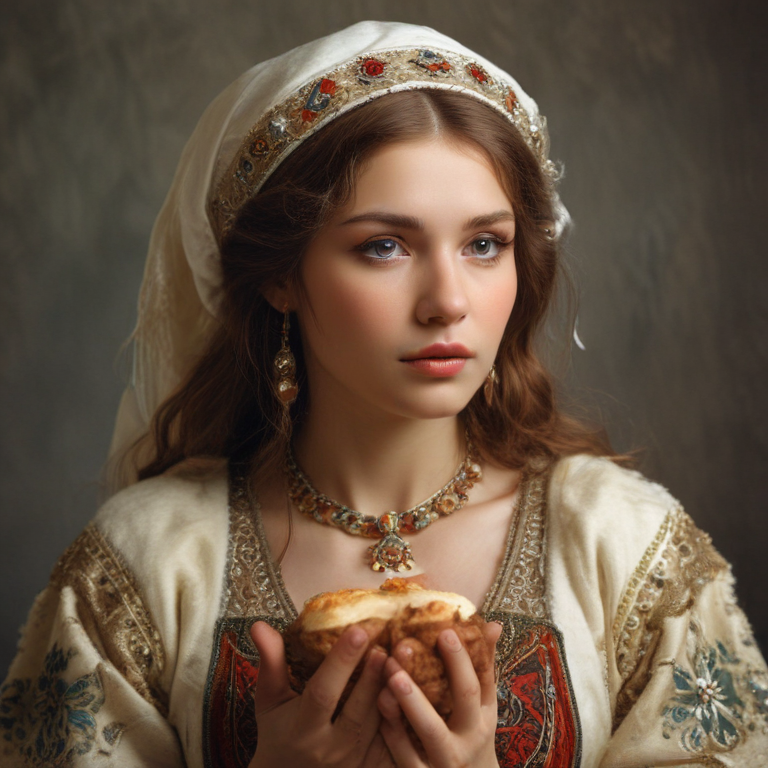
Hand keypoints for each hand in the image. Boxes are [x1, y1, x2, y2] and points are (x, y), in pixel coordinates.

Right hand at [248, 621, 394, 767]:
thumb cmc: (278, 734)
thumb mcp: (270, 700)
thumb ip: (271, 662)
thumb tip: (259, 624)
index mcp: (303, 729)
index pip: (323, 692)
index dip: (341, 662)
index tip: (359, 629)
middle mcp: (331, 749)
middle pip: (358, 709)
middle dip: (374, 675)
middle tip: (388, 641)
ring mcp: (355, 762)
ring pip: (381, 724)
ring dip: (394, 690)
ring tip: (404, 655)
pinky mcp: (373, 767)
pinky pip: (394, 740)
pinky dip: (405, 712)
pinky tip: (415, 684)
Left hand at [377, 622, 501, 767]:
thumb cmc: (471, 735)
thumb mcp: (483, 707)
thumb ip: (483, 666)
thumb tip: (494, 624)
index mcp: (483, 716)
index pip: (478, 681)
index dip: (462, 656)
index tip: (444, 630)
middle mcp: (468, 738)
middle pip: (461, 701)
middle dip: (441, 672)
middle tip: (410, 646)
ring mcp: (446, 760)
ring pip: (429, 731)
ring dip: (409, 701)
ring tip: (391, 674)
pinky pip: (405, 757)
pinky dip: (392, 732)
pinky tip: (380, 704)